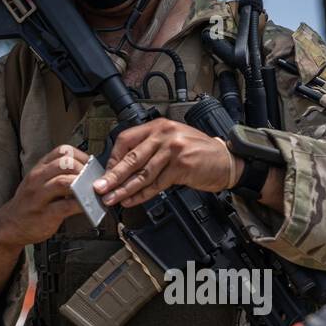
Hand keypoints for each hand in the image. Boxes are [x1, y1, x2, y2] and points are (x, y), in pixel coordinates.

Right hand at [0, 144, 90, 247]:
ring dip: (83, 186)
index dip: (81, 156)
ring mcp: (40, 196)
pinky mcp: (45, 214)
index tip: (90, 166)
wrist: (10, 225)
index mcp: (39, 168)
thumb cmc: (30, 203)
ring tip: (92, 192)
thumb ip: (57, 175)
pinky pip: (66, 206)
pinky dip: (81, 205)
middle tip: (94, 180)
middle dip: (84, 170)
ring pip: (64, 182)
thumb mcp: (39, 182)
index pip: (62, 151)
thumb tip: (86, 172)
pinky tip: (87, 207)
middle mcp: (38, 179)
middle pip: (65, 163)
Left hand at [94, 118, 242, 206]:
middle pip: (132, 158)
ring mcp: (173, 149)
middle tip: (100, 188)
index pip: (126, 139)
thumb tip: (124, 167)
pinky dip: (142, 194)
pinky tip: (131, 200)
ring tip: (112, 199)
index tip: (106, 173)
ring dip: (124, 189)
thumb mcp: (172, 142)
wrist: (225, 160)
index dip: (113, 158)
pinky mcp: (181, 166)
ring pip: (142, 173)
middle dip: (113, 176)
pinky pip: (156, 184)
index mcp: (158, 126)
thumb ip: (150, 149)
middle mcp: (164, 134)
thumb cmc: (198, 153)